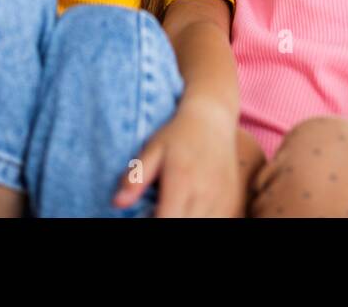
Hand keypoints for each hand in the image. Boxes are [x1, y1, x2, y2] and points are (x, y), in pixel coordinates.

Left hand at [111, 101, 241, 216]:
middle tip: (157, 212)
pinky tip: (189, 211)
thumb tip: (117, 203)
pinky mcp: (231, 203)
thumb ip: (136, 178)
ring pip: (204, 226)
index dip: (154, 223)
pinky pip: (217, 222)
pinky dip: (202, 222)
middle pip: (185, 226)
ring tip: (174, 210)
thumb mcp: (153, 150)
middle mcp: (205, 193)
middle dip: (169, 223)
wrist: (213, 121)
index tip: (146, 215)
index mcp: (182, 180)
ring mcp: (222, 200)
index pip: (167, 220)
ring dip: (186, 223)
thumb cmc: (178, 135)